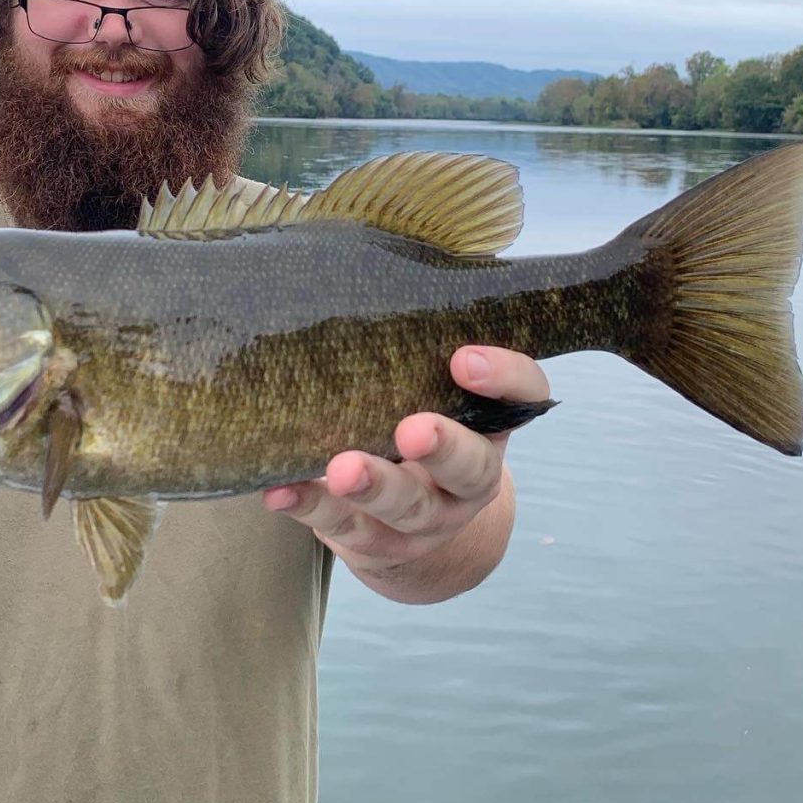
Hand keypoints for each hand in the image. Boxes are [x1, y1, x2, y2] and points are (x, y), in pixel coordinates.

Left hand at [263, 346, 549, 582]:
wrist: (406, 525)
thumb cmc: (411, 417)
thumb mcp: (432, 387)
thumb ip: (419, 341)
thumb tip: (365, 261)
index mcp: (492, 425)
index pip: (523, 396)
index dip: (505, 378)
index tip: (464, 358)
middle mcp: (468, 478)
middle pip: (470, 467)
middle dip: (442, 448)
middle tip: (412, 431)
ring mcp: (424, 517)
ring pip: (406, 506)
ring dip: (373, 486)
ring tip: (340, 469)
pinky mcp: (374, 541)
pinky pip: (342, 527)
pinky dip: (309, 506)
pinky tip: (279, 490)